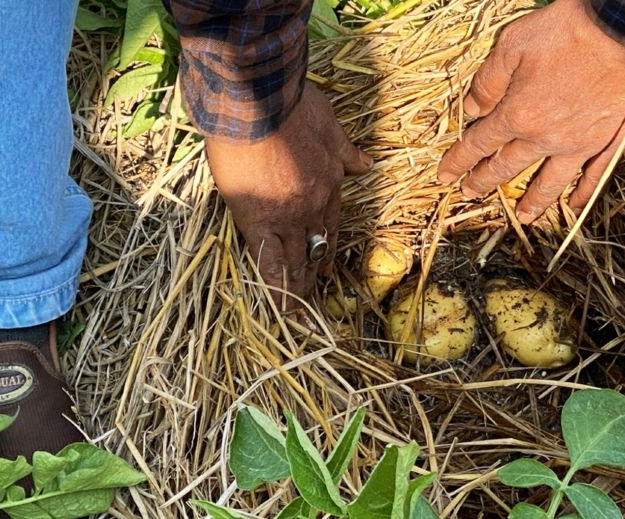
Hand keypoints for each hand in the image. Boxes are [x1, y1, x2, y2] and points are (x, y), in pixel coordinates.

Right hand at [207, 82, 371, 311]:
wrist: (260, 100)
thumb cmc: (292, 104)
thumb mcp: (331, 124)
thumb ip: (346, 150)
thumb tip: (366, 164)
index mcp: (330, 183)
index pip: (331, 223)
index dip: (328, 245)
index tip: (325, 262)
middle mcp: (314, 205)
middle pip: (316, 247)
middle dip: (315, 274)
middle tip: (314, 297)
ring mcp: (288, 215)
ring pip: (297, 260)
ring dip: (299, 289)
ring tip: (301, 314)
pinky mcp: (258, 220)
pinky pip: (269, 263)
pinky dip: (277, 288)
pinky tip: (281, 310)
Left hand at [437, 0, 624, 222]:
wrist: (622, 29)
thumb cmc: (567, 31)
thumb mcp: (513, 45)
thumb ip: (488, 81)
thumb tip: (471, 109)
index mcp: (517, 115)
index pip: (479, 144)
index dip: (459, 161)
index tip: (446, 175)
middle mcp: (545, 138)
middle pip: (507, 167)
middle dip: (484, 182)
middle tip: (470, 194)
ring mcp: (579, 145)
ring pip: (550, 182)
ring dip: (533, 201)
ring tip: (521, 217)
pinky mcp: (608, 143)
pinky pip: (593, 177)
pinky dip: (583, 194)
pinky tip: (575, 206)